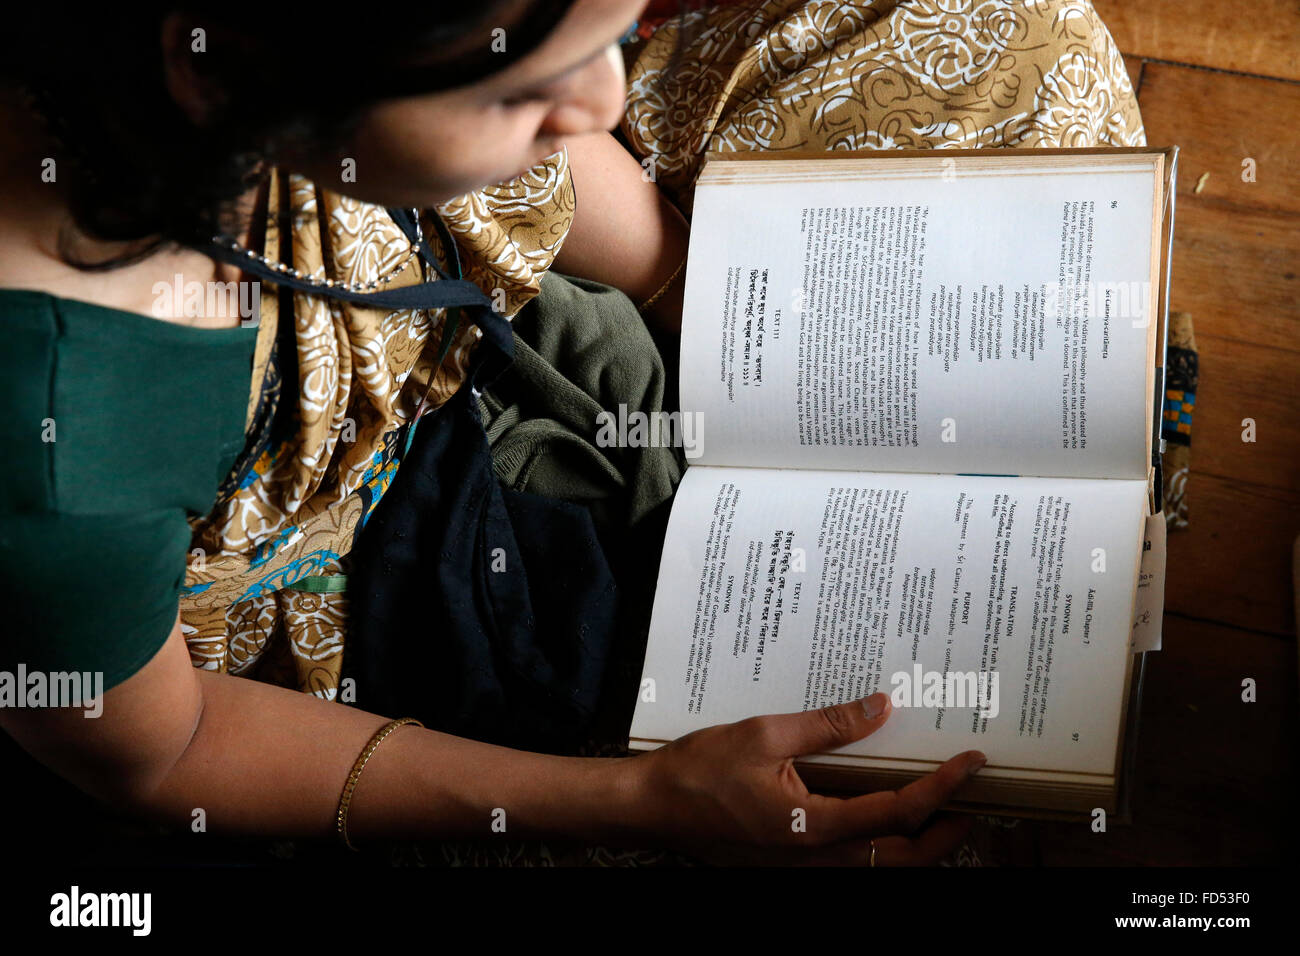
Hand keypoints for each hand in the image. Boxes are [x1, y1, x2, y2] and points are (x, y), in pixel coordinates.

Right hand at [631, 692, 985, 864]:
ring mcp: (803, 863)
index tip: (970, 764)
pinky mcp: (791, 857)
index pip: (900, 812)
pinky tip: (877, 806)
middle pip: (903, 859)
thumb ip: (826, 725)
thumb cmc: (699, 772)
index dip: (942, 789)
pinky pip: (850, 857)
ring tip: (936, 806)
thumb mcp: (765, 735)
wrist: (653, 807)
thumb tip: (878, 709)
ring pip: (878, 864)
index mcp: (815, 827)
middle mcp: (817, 857)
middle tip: (972, 802)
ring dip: (914, 840)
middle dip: (945, 835)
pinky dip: (878, 837)